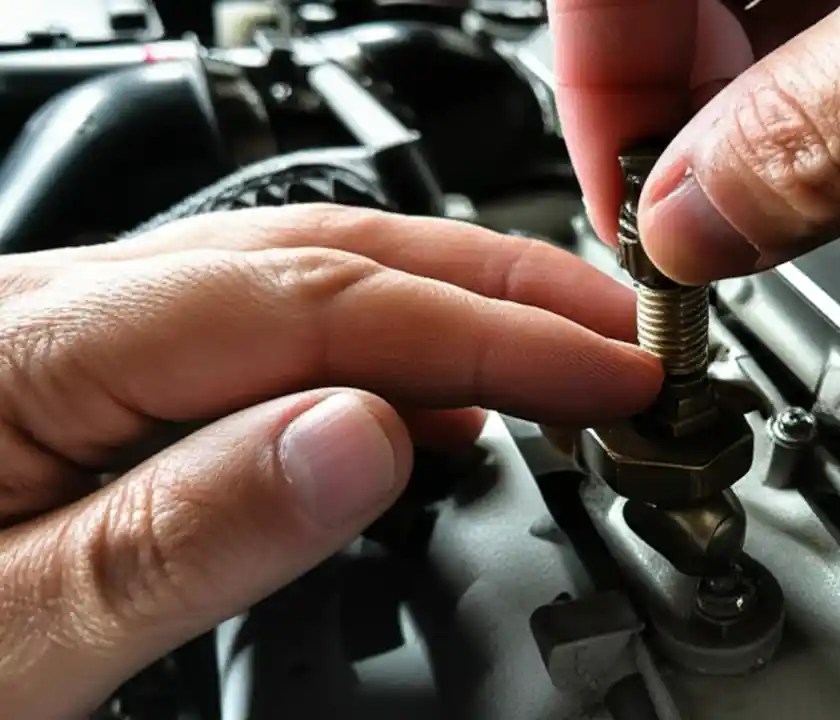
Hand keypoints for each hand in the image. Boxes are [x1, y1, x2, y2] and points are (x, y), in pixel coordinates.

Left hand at [0, 205, 660, 718]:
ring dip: (454, 308)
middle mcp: (61, 311)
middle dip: (498, 286)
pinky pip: (267, 338)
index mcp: (32, 349)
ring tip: (560, 355)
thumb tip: (362, 436)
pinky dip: (381, 363)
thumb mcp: (3, 643)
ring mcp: (79, 338)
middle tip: (624, 331)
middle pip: (328, 254)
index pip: (322, 302)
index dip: (487, 330)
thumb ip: (184, 530)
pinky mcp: (94, 383)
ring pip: (308, 279)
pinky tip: (430, 409)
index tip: (610, 371)